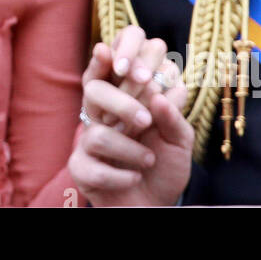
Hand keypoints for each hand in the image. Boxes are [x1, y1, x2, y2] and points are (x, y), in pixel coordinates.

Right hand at [69, 26, 193, 206]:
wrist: (155, 203)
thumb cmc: (165, 164)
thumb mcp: (180, 139)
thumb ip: (174, 116)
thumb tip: (160, 96)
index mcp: (124, 95)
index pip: (112, 61)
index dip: (122, 55)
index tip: (140, 74)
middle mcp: (101, 112)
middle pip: (94, 89)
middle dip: (122, 103)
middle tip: (145, 121)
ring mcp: (87, 138)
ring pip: (96, 132)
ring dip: (129, 149)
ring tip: (149, 160)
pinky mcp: (80, 166)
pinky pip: (94, 165)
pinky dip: (121, 174)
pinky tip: (134, 176)